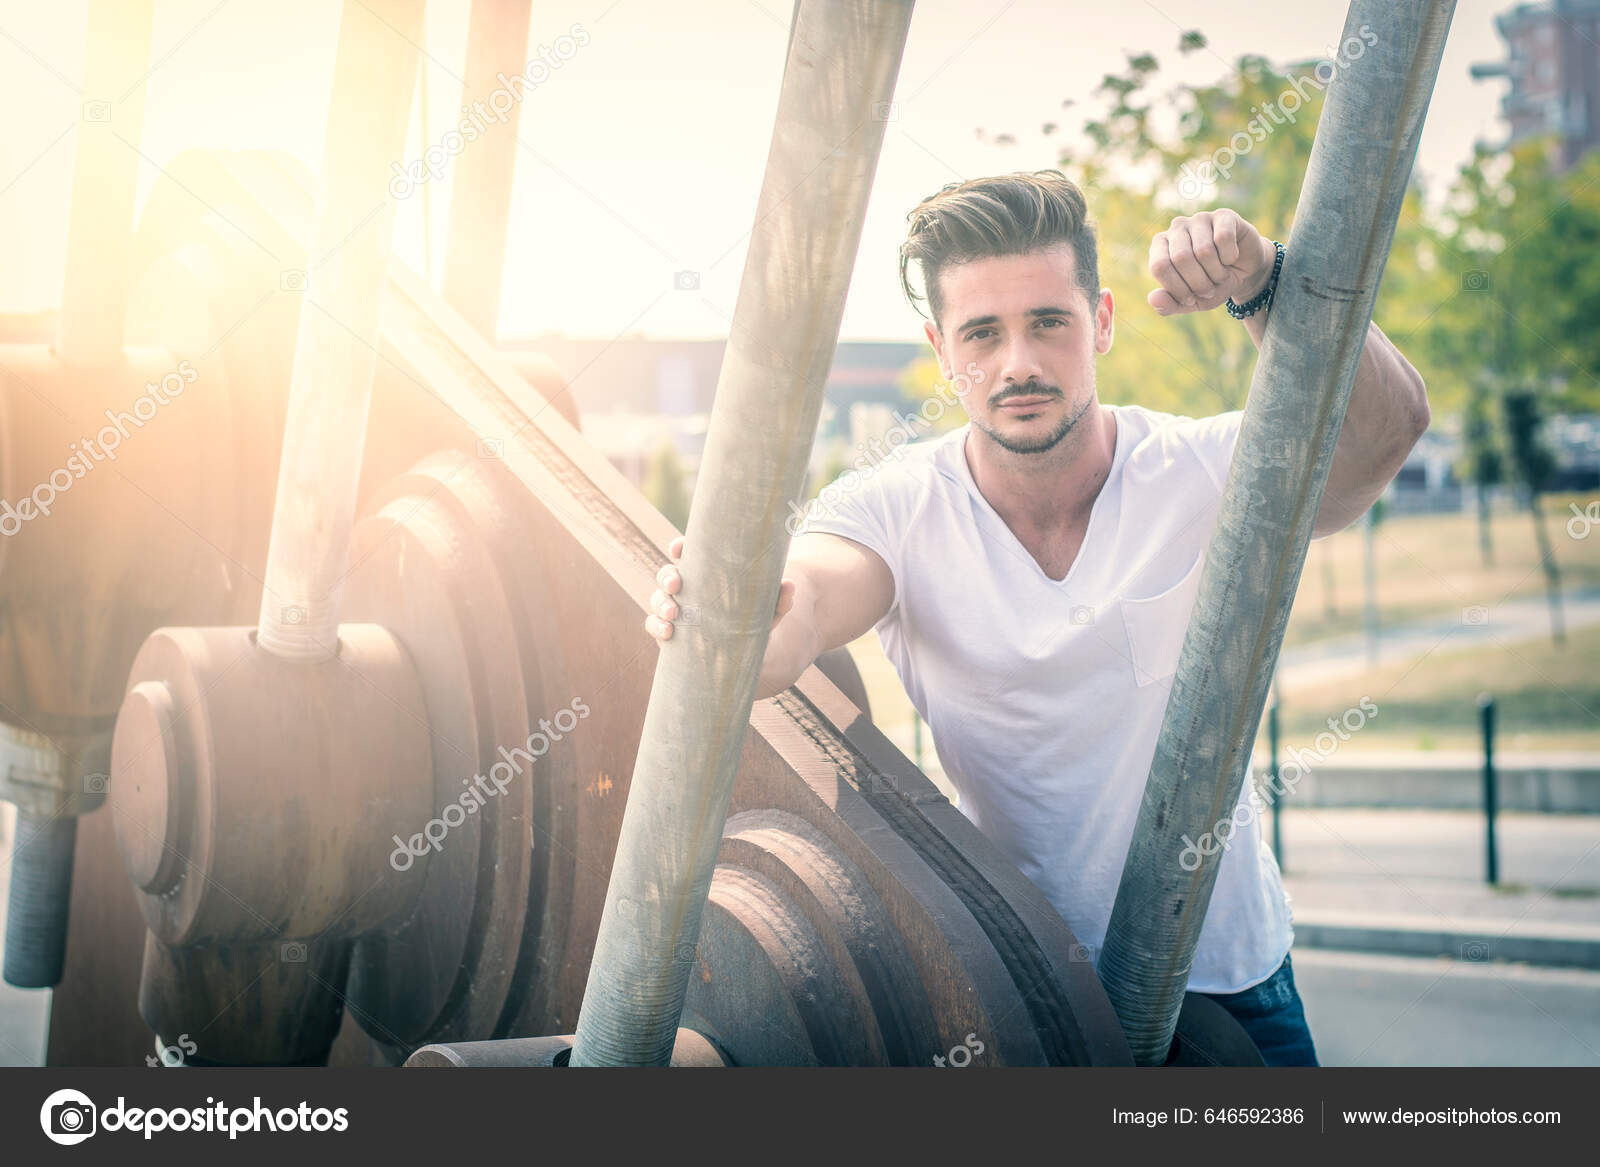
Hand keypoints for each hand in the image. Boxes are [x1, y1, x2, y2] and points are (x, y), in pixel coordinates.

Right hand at [644, 535, 797, 642]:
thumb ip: (780, 599)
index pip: (688, 554)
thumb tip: (789, 584)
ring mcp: (676, 609)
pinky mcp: (671, 631)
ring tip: (673, 613)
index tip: (678, 548)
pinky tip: (667, 632)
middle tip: (676, 585)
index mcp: (706, 574)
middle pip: (667, 574)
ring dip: (660, 603)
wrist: (747, 652)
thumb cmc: (756, 620)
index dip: (679, 547)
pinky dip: (656, 626)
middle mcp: (687, 588)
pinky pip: (654, 625)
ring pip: (657, 599)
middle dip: (667, 577)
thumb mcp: (770, 610)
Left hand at [1147, 209, 1274, 316]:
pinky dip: (1230, 256)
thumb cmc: (1211, 285)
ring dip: (1217, 273)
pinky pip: (1223, 238)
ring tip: (1220, 276)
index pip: (1159, 266)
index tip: (1191, 299)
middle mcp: (1177, 228)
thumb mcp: (1190, 302)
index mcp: (1160, 246)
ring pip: (1204, 250)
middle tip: (1209, 290)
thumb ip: (1168, 305)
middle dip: (1199, 283)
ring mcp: (1200, 219)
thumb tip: (1153, 299)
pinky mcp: (1223, 215)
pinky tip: (1231, 258)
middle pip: (1181, 258)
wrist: (1244, 273)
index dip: (1177, 288)